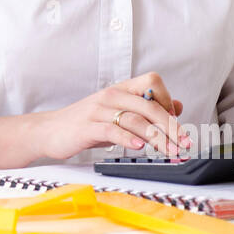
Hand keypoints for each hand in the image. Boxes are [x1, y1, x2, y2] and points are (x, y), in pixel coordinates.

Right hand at [37, 72, 192, 162]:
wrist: (49, 130)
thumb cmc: (86, 123)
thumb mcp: (118, 113)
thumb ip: (145, 110)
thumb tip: (177, 106)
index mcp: (120, 90)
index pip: (152, 82)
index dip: (168, 99)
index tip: (176, 121)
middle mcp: (111, 96)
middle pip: (150, 105)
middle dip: (172, 126)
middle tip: (184, 144)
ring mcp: (98, 111)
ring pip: (135, 120)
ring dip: (157, 138)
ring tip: (170, 152)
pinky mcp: (87, 127)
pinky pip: (112, 130)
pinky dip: (128, 139)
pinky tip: (140, 147)